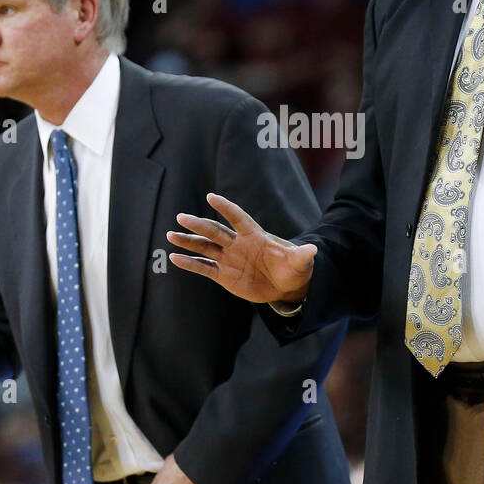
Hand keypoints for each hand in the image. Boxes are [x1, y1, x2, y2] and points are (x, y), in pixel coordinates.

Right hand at [167, 192, 315, 304]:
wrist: (285, 286)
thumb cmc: (293, 269)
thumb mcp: (300, 263)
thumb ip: (302, 256)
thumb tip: (313, 250)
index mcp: (255, 235)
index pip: (238, 217)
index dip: (226, 208)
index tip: (212, 197)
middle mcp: (238, 244)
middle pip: (215, 231)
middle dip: (199, 225)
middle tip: (182, 217)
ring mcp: (229, 258)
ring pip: (205, 247)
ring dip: (189, 242)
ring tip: (170, 235)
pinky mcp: (223, 275)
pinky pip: (203, 267)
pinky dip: (190, 263)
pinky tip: (174, 257)